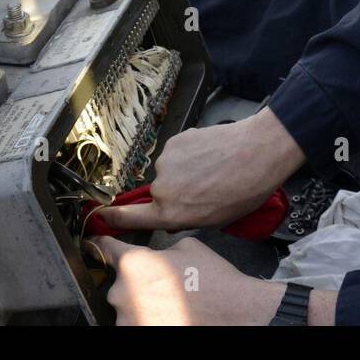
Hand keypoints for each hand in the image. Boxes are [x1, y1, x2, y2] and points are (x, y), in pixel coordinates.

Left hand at [87, 235, 281, 324]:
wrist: (236, 312)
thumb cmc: (214, 280)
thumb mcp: (187, 247)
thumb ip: (159, 249)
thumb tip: (153, 254)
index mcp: (133, 263)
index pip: (103, 247)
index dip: (100, 242)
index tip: (93, 243)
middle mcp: (123, 293)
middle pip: (118, 282)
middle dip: (135, 282)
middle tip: (161, 284)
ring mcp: (128, 320)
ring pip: (126, 307)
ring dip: (141, 303)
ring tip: (169, 303)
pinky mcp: (137, 335)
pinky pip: (135, 323)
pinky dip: (148, 319)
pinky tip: (168, 314)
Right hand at [97, 108, 304, 232]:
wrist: (259, 151)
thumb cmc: (245, 190)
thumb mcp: (215, 220)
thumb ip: (186, 219)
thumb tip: (173, 214)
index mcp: (171, 213)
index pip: (129, 218)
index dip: (113, 218)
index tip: (100, 217)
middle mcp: (163, 188)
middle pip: (159, 192)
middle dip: (176, 191)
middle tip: (204, 188)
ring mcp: (167, 161)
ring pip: (169, 170)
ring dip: (184, 171)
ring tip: (212, 169)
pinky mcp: (176, 140)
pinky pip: (177, 151)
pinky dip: (189, 153)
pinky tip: (210, 154)